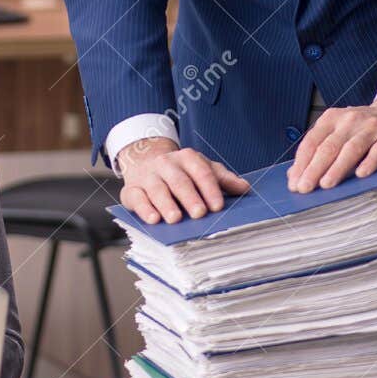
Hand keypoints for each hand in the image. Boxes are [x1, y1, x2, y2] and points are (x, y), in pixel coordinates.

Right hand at [118, 137, 250, 224]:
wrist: (144, 163)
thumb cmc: (180, 172)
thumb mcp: (203, 169)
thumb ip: (222, 179)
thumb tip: (244, 188)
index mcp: (187, 158)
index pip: (201, 172)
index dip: (210, 189)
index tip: (218, 206)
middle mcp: (166, 164)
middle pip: (179, 180)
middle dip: (190, 197)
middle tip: (199, 213)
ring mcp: (147, 176)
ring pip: (157, 189)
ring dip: (166, 204)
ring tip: (175, 218)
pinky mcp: (131, 189)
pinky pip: (137, 197)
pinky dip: (144, 209)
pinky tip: (153, 219)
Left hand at [287, 97, 376, 193]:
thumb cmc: (366, 128)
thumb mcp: (340, 132)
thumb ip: (320, 149)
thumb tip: (296, 173)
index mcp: (332, 118)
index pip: (312, 141)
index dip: (301, 163)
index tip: (294, 182)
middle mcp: (350, 120)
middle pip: (329, 146)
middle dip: (314, 169)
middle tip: (305, 188)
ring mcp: (372, 126)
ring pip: (351, 149)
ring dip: (337, 168)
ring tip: (326, 184)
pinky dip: (369, 163)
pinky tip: (361, 175)